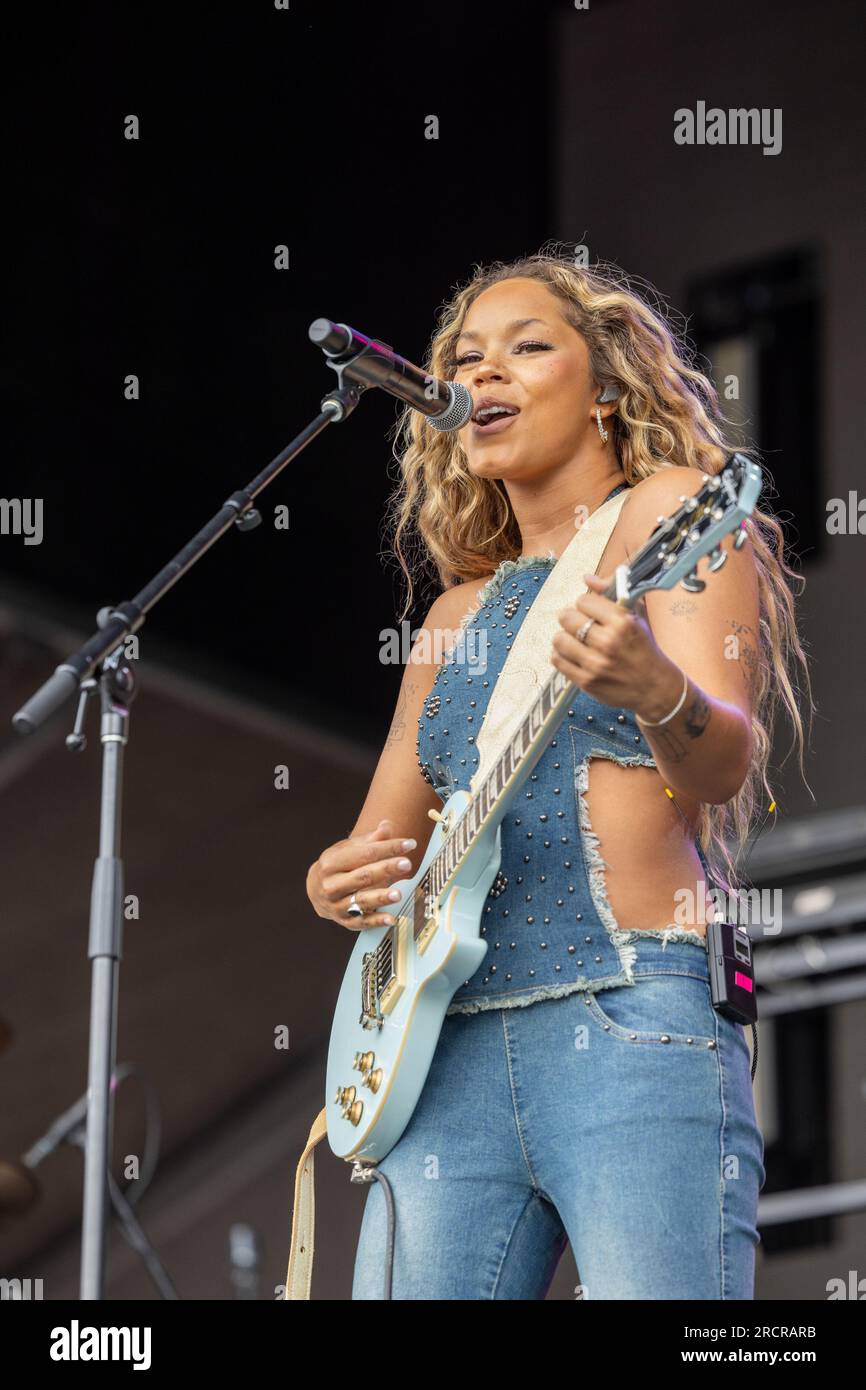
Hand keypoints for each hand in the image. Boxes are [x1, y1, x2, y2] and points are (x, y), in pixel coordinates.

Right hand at [307, 819, 416, 931]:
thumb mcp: (347, 849)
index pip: (364, 854)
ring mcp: (336, 904)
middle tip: (406, 863)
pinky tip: (390, 918)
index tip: (408, 844)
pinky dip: (376, 921)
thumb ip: (370, 840)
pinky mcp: (344, 921)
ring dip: (381, 897)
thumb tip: (387, 826)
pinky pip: (361, 922)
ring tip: (398, 893)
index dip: (388, 848)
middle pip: (363, 876)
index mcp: (331, 862)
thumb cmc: (336, 866)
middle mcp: (331, 884)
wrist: (314, 889)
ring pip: (361, 900)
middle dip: (386, 869)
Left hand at [551, 572, 682, 718]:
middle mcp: (608, 642)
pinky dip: (562, 656)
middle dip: (571, 619)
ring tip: (575, 641)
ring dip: (564, 638)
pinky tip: (574, 655)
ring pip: (559, 639)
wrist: (654, 686)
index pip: (583, 601)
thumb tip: (587, 578)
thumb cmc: (644, 648)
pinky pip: (557, 660)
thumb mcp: (636, 615)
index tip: (591, 612)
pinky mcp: (586, 681)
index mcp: (622, 622)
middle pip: (567, 618)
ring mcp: (596, 663)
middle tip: (579, 625)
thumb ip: (612, 592)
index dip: (585, 605)